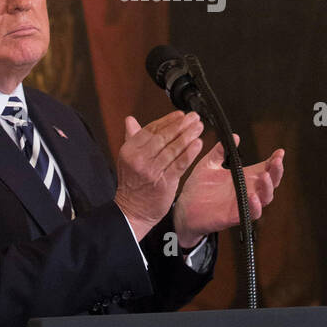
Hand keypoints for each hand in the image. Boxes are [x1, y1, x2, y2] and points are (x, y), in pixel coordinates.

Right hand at [114, 111, 203, 239]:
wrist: (132, 211)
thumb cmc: (133, 185)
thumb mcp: (127, 159)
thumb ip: (132, 137)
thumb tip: (130, 119)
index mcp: (130, 150)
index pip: (151, 129)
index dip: (167, 120)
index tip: (180, 115)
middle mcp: (139, 159)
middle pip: (164, 137)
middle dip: (181, 125)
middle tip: (194, 117)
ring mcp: (152, 171)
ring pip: (173, 149)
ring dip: (188, 136)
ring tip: (199, 128)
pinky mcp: (164, 182)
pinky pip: (179, 164)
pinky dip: (189, 153)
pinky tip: (198, 145)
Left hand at [172, 137, 284, 248]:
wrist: (184, 209)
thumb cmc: (197, 188)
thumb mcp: (208, 165)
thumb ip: (219, 152)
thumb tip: (234, 136)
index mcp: (242, 177)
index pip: (264, 168)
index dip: (274, 161)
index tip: (280, 152)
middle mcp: (246, 190)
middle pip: (270, 182)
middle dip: (277, 172)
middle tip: (276, 162)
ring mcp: (242, 204)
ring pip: (265, 198)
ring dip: (268, 187)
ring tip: (265, 176)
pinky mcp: (235, 216)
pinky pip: (251, 214)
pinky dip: (255, 206)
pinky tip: (253, 197)